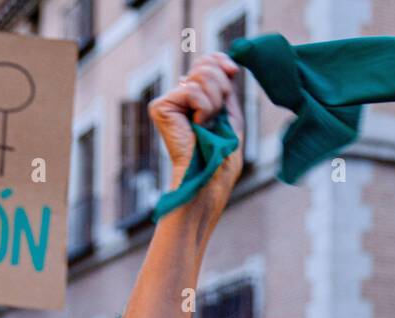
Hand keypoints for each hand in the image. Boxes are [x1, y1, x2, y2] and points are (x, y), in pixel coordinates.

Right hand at [148, 52, 243, 207]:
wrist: (211, 179)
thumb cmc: (222, 157)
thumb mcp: (230, 116)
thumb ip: (226, 90)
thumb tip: (227, 64)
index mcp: (193, 99)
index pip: (205, 62)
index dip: (220, 61)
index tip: (233, 70)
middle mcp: (177, 97)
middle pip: (205, 65)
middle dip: (221, 88)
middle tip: (218, 116)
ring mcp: (167, 102)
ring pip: (200, 76)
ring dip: (215, 103)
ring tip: (208, 124)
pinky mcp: (160, 107)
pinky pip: (192, 91)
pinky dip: (205, 109)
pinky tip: (198, 125)